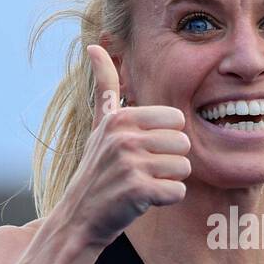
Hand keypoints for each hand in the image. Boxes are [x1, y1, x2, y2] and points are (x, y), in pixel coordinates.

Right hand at [55, 44, 192, 247]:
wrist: (79, 219)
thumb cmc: (98, 171)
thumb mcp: (100, 125)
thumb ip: (104, 86)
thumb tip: (94, 44)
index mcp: (119, 118)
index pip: (175, 120)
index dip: (165, 141)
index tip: (140, 152)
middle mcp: (123, 137)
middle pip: (183, 144)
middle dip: (169, 162)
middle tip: (142, 173)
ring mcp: (129, 164)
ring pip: (183, 168)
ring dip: (168, 182)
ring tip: (142, 186)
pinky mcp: (138, 191)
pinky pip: (178, 191)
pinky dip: (166, 200)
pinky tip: (143, 201)